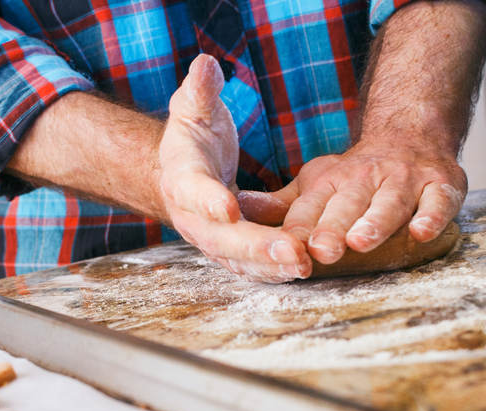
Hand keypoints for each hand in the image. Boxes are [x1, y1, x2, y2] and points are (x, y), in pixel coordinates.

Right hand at [158, 54, 310, 281]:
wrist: (181, 173)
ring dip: (271, 266)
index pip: (193, 191)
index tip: (231, 207)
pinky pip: (251, 267)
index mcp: (182, 178)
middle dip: (257, 246)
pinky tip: (302, 270)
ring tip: (304, 266)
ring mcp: (211, 239)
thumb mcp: (192, 107)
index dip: (210, 200)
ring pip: (238, 260)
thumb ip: (199, 90)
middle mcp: (193, 217)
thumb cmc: (192, 136)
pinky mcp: (229, 252)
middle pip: (222, 238)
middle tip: (291, 250)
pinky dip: (274, 272)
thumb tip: (205, 64)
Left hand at [238, 142, 466, 264]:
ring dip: (376, 221)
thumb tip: (235, 210)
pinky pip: (438, 201)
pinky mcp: (440, 184)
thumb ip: (280, 205)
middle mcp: (365, 178)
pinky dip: (432, 216)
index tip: (286, 248)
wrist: (411, 133)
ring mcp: (404, 180)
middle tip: (322, 250)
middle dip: (334, 227)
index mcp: (331, 182)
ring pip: (390, 201)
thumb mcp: (314, 185)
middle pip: (348, 205)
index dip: (299, 228)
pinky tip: (421, 232)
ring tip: (362, 241)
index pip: (310, 208)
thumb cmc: (355, 175)